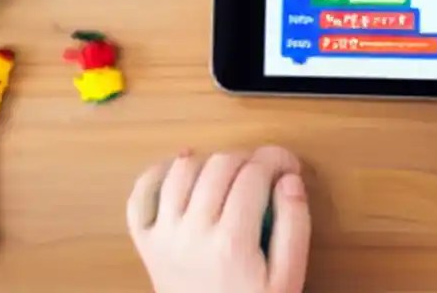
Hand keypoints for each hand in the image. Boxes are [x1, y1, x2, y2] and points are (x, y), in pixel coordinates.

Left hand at [127, 146, 310, 292]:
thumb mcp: (288, 277)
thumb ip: (294, 226)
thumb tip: (289, 180)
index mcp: (232, 243)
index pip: (255, 175)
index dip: (277, 159)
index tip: (289, 166)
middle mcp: (192, 233)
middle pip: (220, 165)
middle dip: (249, 158)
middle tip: (265, 172)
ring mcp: (163, 236)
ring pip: (182, 170)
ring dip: (210, 161)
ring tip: (230, 174)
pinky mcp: (145, 242)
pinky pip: (142, 194)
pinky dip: (159, 173)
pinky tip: (184, 169)